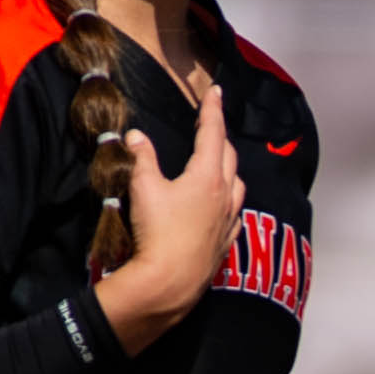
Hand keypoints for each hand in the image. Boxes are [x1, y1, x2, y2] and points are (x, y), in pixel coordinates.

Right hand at [89, 68, 243, 350]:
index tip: (214, 90)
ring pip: (238, 185)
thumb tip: (136, 136)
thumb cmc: (157, 232)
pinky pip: (235, 213)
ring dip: (230, 169)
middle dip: (220, 137)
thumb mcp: (143, 188)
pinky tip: (222, 205)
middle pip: (229, 156)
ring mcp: (229, 221)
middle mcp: (226, 195)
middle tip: (211, 125)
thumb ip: (142, 158)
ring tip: (219, 163)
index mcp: (208, 176)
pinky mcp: (226, 243)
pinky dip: (230, 199)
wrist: (169, 282)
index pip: (213, 132)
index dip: (212, 109)